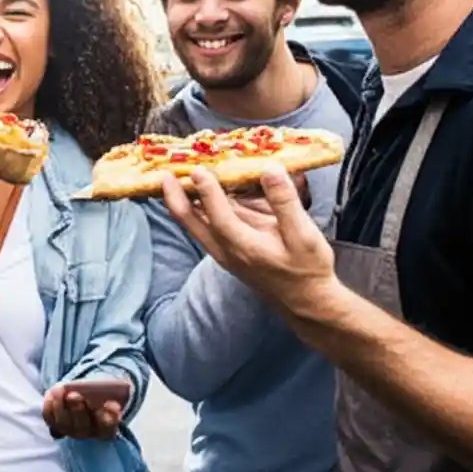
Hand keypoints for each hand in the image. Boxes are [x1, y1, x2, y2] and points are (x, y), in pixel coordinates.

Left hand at [42, 384, 122, 439]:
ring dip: (60, 405)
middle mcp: (87, 433)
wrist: (86, 399)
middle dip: (77, 409)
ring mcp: (70, 431)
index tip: (111, 403)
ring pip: (63, 422)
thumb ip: (107, 394)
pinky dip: (49, 405)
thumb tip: (105, 392)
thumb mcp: (107, 395)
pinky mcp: (55, 424)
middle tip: (74, 395)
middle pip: (82, 426)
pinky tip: (51, 393)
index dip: (110, 417)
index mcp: (105, 429)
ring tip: (60, 389)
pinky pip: (49, 417)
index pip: (108, 428)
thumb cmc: (100, 396)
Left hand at [161, 165, 336, 315]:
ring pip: (193, 226)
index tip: (198, 168)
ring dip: (181, 203)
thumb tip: (270, 170)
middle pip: (191, 222)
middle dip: (175, 197)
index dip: (207, 191)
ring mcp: (223, 254)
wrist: (306, 303)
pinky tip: (195, 196)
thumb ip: (285, 202)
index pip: (218, 215)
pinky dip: (193, 211)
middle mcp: (226, 252)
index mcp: (245, 247)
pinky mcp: (226, 254)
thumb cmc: (307, 270)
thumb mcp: (305, 235)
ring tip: (172, 179)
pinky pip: (202, 229)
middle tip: (165, 173)